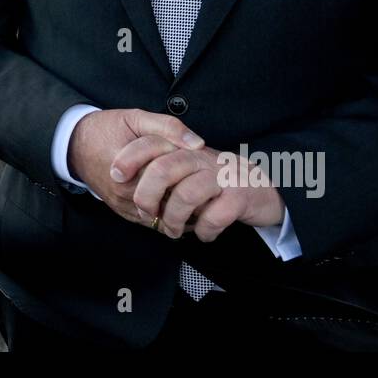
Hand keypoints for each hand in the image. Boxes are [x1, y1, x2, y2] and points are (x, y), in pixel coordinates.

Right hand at [66, 108, 203, 227]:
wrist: (75, 145)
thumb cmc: (106, 129)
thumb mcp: (136, 117)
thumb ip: (168, 127)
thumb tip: (197, 144)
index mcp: (130, 167)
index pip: (173, 177)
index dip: (192, 170)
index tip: (203, 163)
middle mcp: (126, 193)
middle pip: (172, 199)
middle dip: (190, 190)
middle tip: (205, 179)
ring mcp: (124, 207)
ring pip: (165, 214)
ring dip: (181, 204)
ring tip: (194, 189)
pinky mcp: (124, 214)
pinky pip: (154, 221)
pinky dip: (169, 212)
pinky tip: (178, 197)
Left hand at [111, 142, 284, 241]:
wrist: (262, 190)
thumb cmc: (215, 183)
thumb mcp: (185, 171)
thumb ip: (160, 170)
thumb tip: (127, 181)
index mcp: (186, 149)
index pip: (152, 143)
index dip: (130, 158)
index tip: (116, 176)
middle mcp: (202, 158)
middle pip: (164, 168)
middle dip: (147, 196)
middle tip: (146, 213)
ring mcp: (222, 176)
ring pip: (187, 193)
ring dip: (174, 219)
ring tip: (174, 230)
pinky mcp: (240, 197)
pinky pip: (215, 216)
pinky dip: (205, 231)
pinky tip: (205, 234)